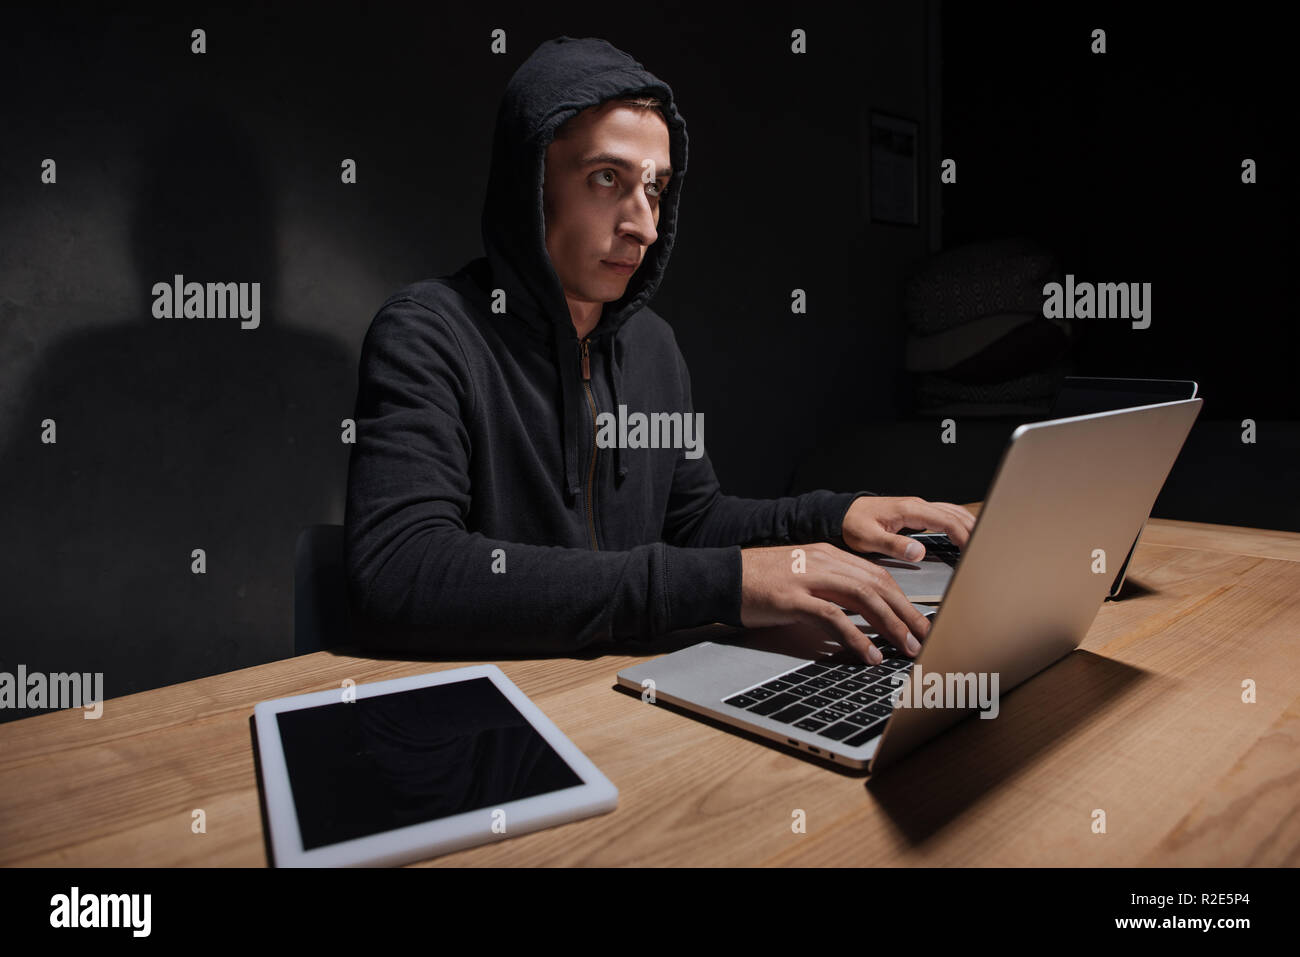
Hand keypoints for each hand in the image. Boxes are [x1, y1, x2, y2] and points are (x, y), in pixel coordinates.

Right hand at [739, 542, 931, 663]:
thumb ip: (830, 590)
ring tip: (907, 648)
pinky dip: (856, 637)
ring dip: (890, 625)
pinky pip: (833, 616)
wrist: (721, 577)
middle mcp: (823, 561)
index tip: (919, 622)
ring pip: (864, 597)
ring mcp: (808, 577)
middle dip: (907, 613)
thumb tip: (859, 617)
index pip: (877, 574)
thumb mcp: (801, 578)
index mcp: (828, 554)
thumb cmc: (758, 582)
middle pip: (878, 584)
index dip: (903, 599)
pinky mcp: (792, 597)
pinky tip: (868, 654)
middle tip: (926, 637)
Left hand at [840, 495, 976, 559]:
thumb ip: (894, 545)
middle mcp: (917, 505)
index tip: (972, 550)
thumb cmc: (852, 524)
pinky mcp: (916, 512)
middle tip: (985, 548)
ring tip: (981, 541)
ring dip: (969, 523)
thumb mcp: (869, 538)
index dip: (963, 535)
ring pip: (952, 511)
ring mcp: (918, 507)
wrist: (842, 513)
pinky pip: (944, 513)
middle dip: (973, 529)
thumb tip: (918, 552)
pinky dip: (959, 521)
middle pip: (955, 514)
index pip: (946, 520)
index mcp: (909, 510)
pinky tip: (964, 531)